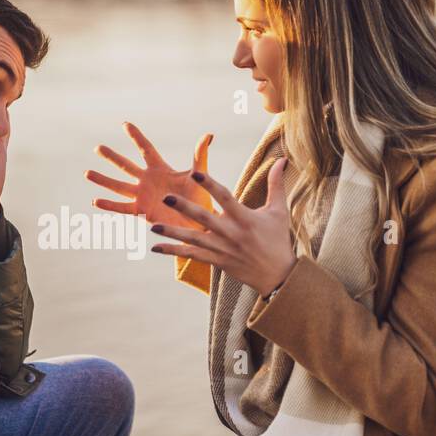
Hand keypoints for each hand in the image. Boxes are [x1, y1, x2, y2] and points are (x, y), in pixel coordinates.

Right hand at [86, 123, 213, 229]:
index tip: (125, 124)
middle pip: (126, 166)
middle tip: (98, 148)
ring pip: (118, 186)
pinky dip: (109, 205)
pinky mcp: (142, 211)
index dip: (136, 137)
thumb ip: (200, 155)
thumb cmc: (201, 198)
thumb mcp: (199, 174)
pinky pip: (122, 207)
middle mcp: (148, 181)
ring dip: (103, 180)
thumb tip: (208, 134)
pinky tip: (95, 201)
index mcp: (160, 169)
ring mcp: (143, 196)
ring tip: (87, 173)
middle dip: (112, 157)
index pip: (146, 149)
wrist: (200, 222)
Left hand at [148, 158, 296, 296]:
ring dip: (172, 233)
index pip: (224, 197)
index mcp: (245, 218)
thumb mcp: (279, 211)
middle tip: (165, 197)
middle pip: (204, 218)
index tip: (194, 173)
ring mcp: (222, 249)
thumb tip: (282, 159)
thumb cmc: (278, 239)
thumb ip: (276, 184)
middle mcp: (231, 233)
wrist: (277, 275)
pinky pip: (192, 256)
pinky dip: (174, 251)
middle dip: (184, 208)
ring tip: (153, 226)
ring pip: (193, 240)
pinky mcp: (217, 261)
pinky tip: (156, 247)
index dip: (209, 185)